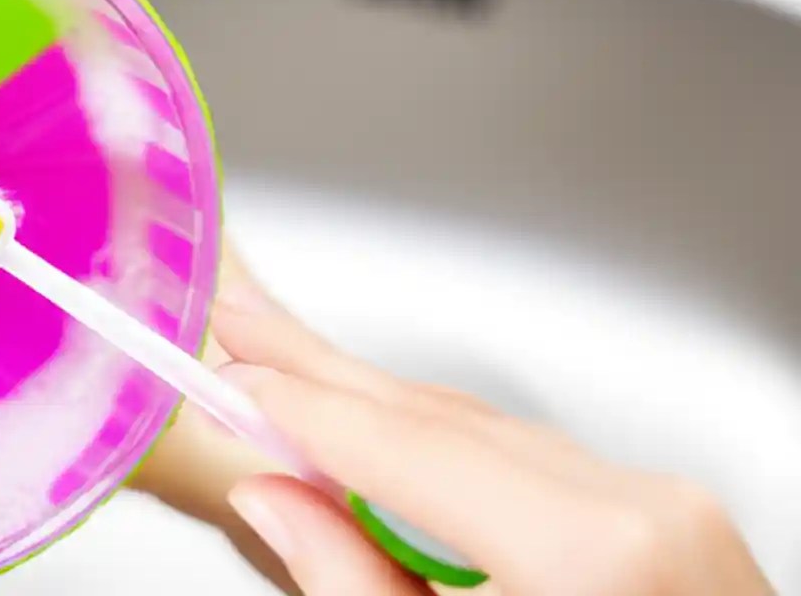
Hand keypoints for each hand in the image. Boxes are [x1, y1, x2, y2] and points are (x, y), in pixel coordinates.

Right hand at [133, 242, 774, 595]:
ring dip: (378, 405)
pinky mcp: (663, 514)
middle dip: (327, 369)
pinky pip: (527, 458)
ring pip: (483, 429)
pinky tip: (386, 434)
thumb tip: (279, 502)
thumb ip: (355, 587)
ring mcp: (662, 502)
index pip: (405, 446)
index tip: (232, 372)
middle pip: (440, 415)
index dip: (302, 404)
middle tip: (246, 324)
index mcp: (590, 553)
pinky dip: (444, 446)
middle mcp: (639, 504)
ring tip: (294, 376)